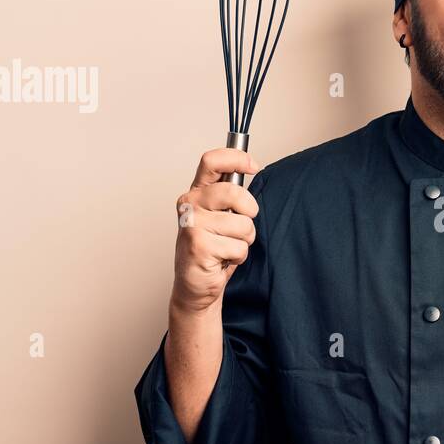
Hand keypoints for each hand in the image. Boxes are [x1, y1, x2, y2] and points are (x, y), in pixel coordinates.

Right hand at [171, 147, 261, 313]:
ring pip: (242, 224)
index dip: (237, 159)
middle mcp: (190, 204)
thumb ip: (232, 195)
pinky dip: (238, 257)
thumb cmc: (214, 249)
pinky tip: (223, 259)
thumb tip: (250, 167)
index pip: (212, 161)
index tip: (254, 167)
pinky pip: (239, 247)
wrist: (197, 285)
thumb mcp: (223, 216)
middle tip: (243, 224)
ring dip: (244, 240)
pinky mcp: (198, 245)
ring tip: (229, 246)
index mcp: (197, 192)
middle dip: (249, 211)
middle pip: (233, 192)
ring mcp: (192, 224)